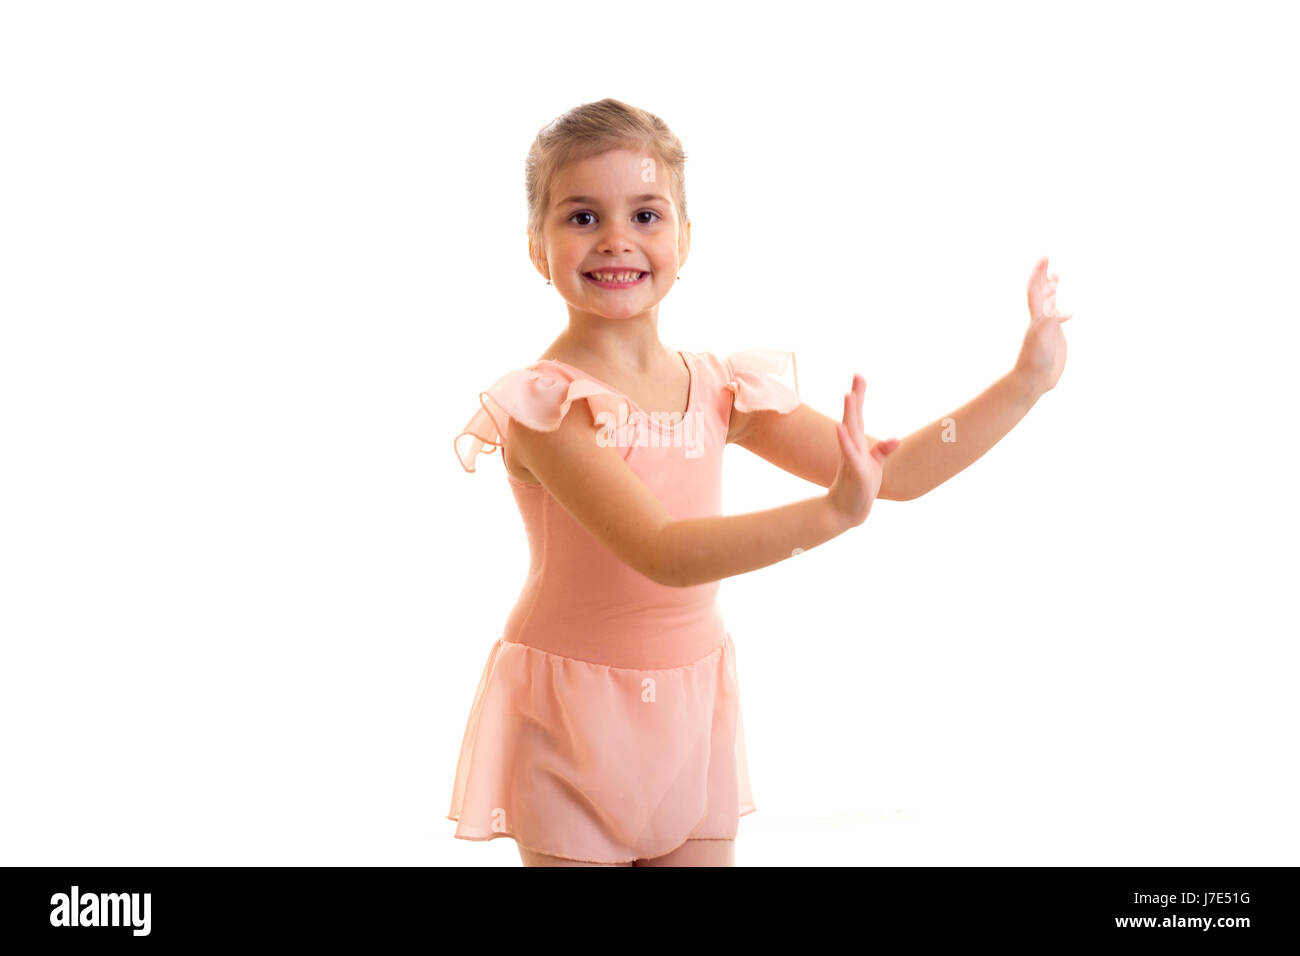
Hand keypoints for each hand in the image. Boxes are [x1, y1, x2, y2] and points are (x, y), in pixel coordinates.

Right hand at [827, 374, 899, 527]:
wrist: (847, 510)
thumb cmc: (860, 486)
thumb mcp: (875, 465)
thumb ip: (882, 450)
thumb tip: (895, 439)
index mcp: (857, 443)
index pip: (858, 415)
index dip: (859, 396)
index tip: (859, 376)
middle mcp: (852, 446)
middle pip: (854, 417)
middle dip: (856, 396)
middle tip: (857, 375)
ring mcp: (852, 457)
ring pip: (850, 432)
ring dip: (849, 413)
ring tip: (848, 395)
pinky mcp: (855, 471)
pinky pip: (848, 453)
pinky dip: (844, 441)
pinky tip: (840, 428)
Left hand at [1013, 256, 1073, 395]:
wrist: (1032, 380)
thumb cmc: (1034, 360)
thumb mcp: (1042, 338)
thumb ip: (1049, 322)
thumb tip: (1059, 311)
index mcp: (1036, 316)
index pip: (1036, 289)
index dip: (1039, 274)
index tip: (1044, 258)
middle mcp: (1040, 319)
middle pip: (1041, 292)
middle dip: (1044, 276)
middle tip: (1046, 259)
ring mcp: (1047, 328)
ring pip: (1049, 304)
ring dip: (1052, 290)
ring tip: (1056, 277)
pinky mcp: (1053, 338)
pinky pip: (1057, 321)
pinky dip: (1062, 313)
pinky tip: (1068, 314)